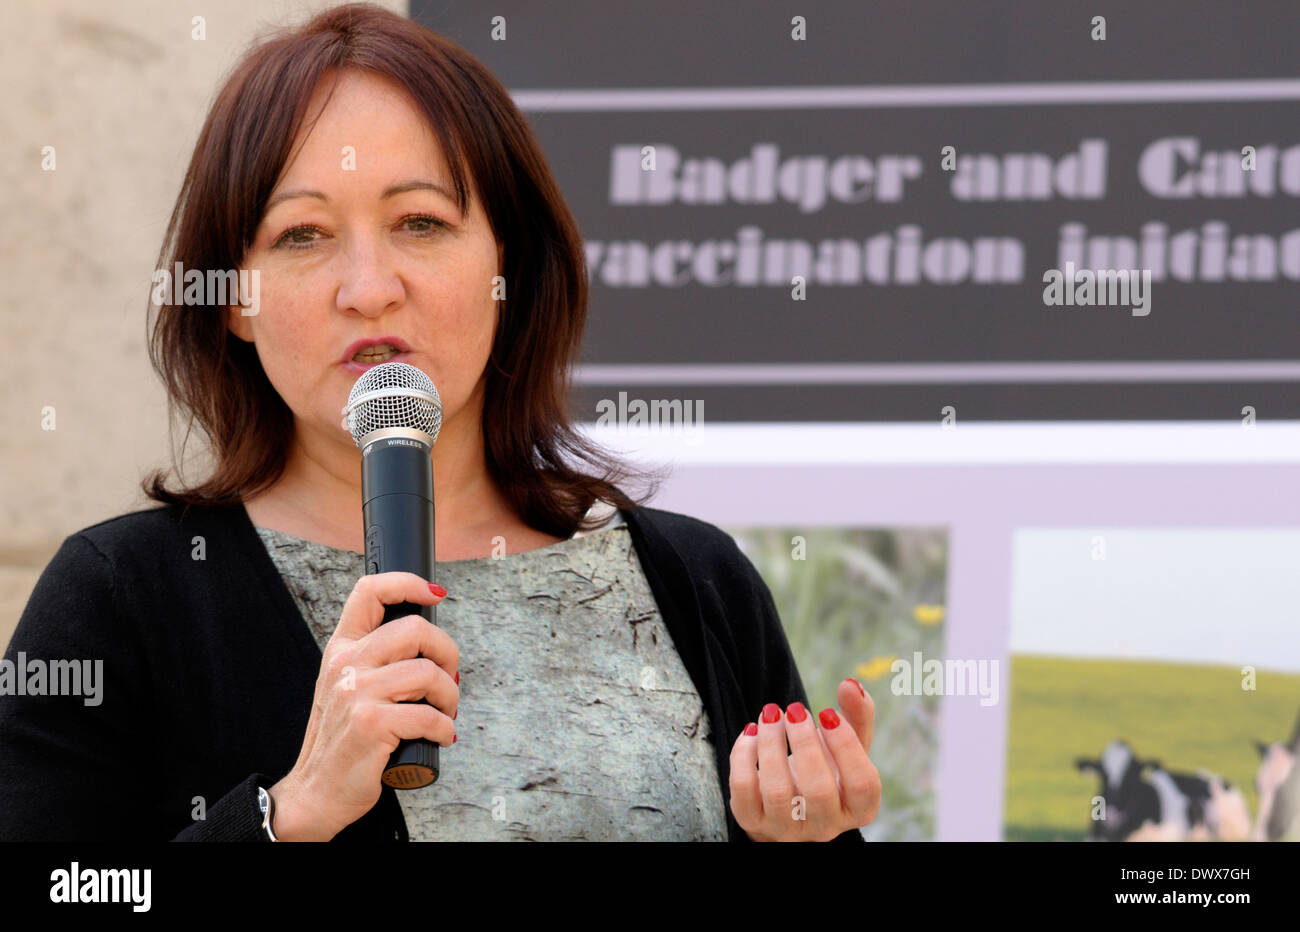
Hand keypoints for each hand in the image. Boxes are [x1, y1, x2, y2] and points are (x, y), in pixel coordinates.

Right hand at [269, 572, 457, 840]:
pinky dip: (445, 728)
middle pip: (415, 629)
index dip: (407, 583)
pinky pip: (429, 716)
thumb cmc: (345, 739)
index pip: (369, 592)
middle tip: (449, 679)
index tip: (436, 594)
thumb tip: (430, 641)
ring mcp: (356, 694)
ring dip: (450, 698)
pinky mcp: (370, 725)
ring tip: (445, 714)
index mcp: (341, 649)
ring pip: (428, 673)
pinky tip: (441, 736)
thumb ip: (377, 659)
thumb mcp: (349, 687)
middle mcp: (346, 665)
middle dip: (447, 653)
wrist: (318, 791)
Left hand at [728, 676, 880, 841]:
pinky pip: (743, 792)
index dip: (846, 746)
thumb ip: (857, 716)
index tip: (828, 712)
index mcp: (857, 809)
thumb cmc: (827, 770)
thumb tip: (851, 683)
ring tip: (770, 714)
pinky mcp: (753, 823)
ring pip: (778, 791)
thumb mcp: (848, 747)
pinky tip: (751, 732)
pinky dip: (743, 757)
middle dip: (805, 743)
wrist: (791, 804)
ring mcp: (787, 829)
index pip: (863, 785)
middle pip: (819, 791)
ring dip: (772, 745)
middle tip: (796, 711)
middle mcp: (825, 827)